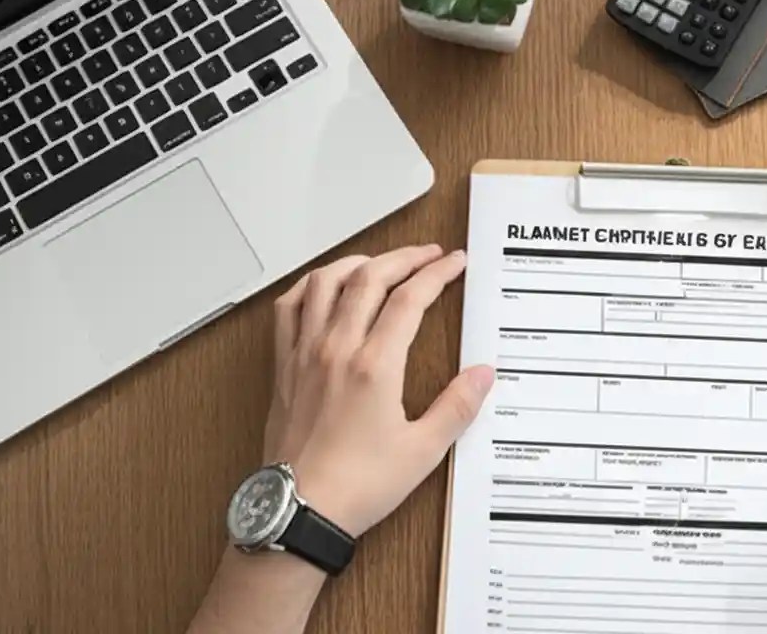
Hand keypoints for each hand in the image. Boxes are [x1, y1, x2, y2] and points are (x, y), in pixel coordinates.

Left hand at [264, 244, 495, 536]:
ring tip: (380, 262)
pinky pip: (288, 309)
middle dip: (404, 258)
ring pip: (326, 282)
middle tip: (428, 255)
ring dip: (357, 262)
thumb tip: (481, 375)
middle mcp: (336, 349)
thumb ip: (456, 407)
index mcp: (374, 365)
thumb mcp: (423, 450)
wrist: (300, 510)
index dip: (437, 273)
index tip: (454, 263)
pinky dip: (308, 286)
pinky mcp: (285, 367)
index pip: (411, 298)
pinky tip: (322, 286)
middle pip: (370, 278)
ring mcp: (305, 354)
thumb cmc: (356, 485)